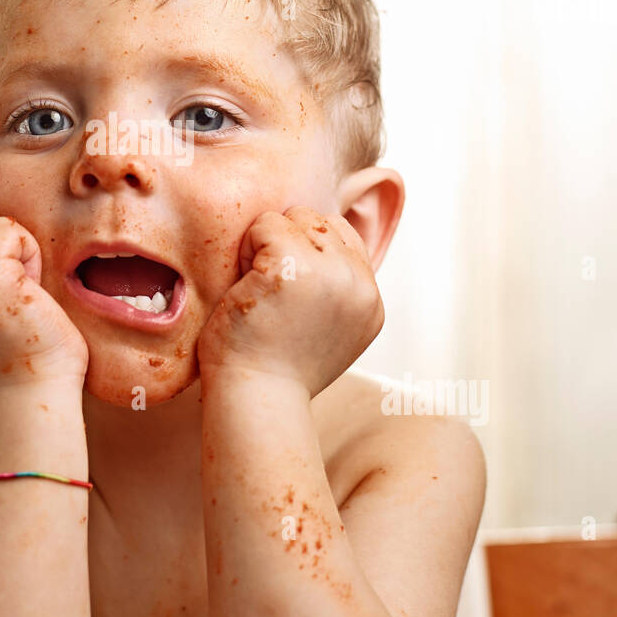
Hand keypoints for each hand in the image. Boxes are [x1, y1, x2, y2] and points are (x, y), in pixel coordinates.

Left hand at [195, 205, 384, 398]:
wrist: (255, 399)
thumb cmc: (273, 368)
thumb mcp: (326, 331)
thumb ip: (334, 292)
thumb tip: (319, 253)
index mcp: (370, 302)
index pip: (343, 236)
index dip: (307, 250)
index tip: (287, 290)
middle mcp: (359, 285)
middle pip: (318, 221)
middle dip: (286, 243)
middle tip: (268, 292)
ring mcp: (330, 273)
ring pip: (294, 217)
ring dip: (265, 245)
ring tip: (258, 289)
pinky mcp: (292, 265)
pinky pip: (265, 225)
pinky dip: (246, 249)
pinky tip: (246, 287)